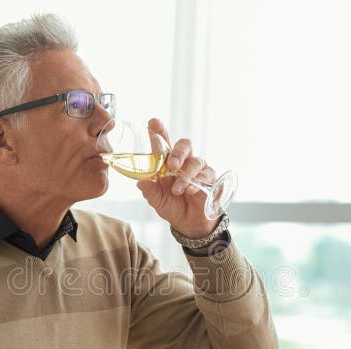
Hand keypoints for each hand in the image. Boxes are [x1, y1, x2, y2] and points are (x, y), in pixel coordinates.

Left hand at [137, 118, 217, 238]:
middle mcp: (184, 162)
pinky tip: (190, 192)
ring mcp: (198, 169)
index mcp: (168, 163)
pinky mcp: (209, 179)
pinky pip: (206, 176)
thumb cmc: (172, 207)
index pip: (163, 143)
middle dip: (178, 152)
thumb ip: (150, 191)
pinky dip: (196, 183)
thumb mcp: (157, 201)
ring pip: (195, 162)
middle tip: (171, 164)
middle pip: (184, 145)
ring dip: (185, 175)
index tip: (153, 122)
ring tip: (177, 190)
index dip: (159, 131)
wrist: (189, 224)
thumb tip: (140, 182)